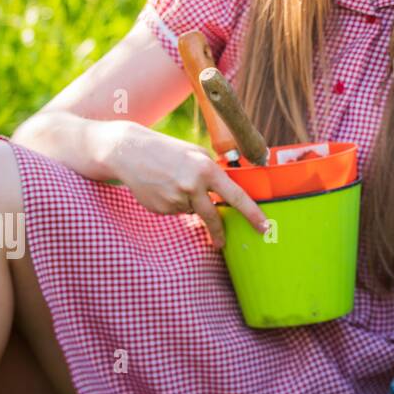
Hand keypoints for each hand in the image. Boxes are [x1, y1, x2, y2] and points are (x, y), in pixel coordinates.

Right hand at [102, 120, 268, 248]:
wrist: (130, 152)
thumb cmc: (169, 151)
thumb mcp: (197, 155)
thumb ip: (213, 174)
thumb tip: (228, 195)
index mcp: (207, 169)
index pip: (236, 196)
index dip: (252, 213)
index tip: (263, 226)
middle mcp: (192, 186)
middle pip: (212, 216)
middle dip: (218, 231)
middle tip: (222, 242)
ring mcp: (175, 199)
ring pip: (192, 211)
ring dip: (189, 203)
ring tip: (173, 183)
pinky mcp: (161, 208)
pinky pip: (176, 211)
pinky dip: (174, 203)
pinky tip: (162, 188)